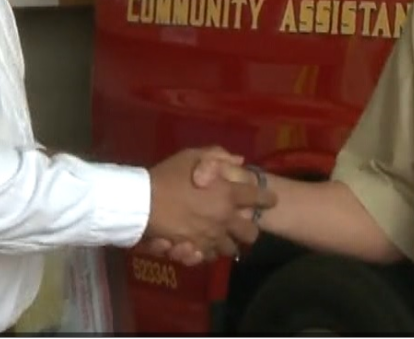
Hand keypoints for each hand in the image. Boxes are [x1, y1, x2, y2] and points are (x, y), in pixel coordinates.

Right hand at [142, 146, 270, 265]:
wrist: (142, 202)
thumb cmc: (168, 176)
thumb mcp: (192, 156)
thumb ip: (218, 156)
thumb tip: (240, 160)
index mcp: (228, 193)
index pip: (258, 197)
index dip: (268, 198)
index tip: (271, 199)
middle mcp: (225, 218)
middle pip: (251, 233)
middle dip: (250, 229)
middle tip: (242, 223)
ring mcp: (211, 237)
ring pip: (231, 248)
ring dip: (229, 242)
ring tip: (222, 236)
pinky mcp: (196, 250)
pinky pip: (210, 256)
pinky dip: (209, 252)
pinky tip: (204, 245)